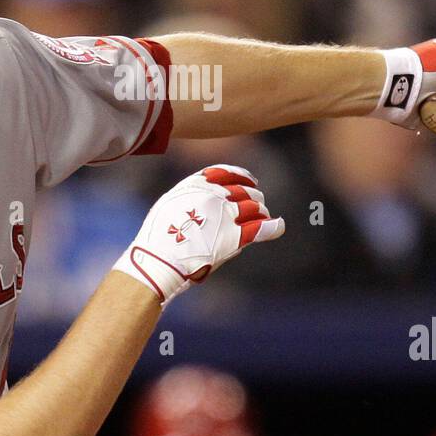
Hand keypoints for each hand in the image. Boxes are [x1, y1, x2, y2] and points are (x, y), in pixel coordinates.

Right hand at [113, 165, 285, 303]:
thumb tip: (208, 200)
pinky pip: (261, 228)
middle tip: (258, 204)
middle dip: (254, 196)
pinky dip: (273, 227)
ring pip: (255, 206)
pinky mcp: (233, 238)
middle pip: (244, 190)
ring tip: (264, 217)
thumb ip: (189, 196)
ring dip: (262, 211)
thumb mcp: (168, 205)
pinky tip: (278, 226)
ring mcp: (224, 215)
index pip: (225, 172)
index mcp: (195, 185)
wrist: (157, 262)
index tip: (250, 180)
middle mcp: (212, 196)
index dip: (241, 176)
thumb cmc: (157, 240)